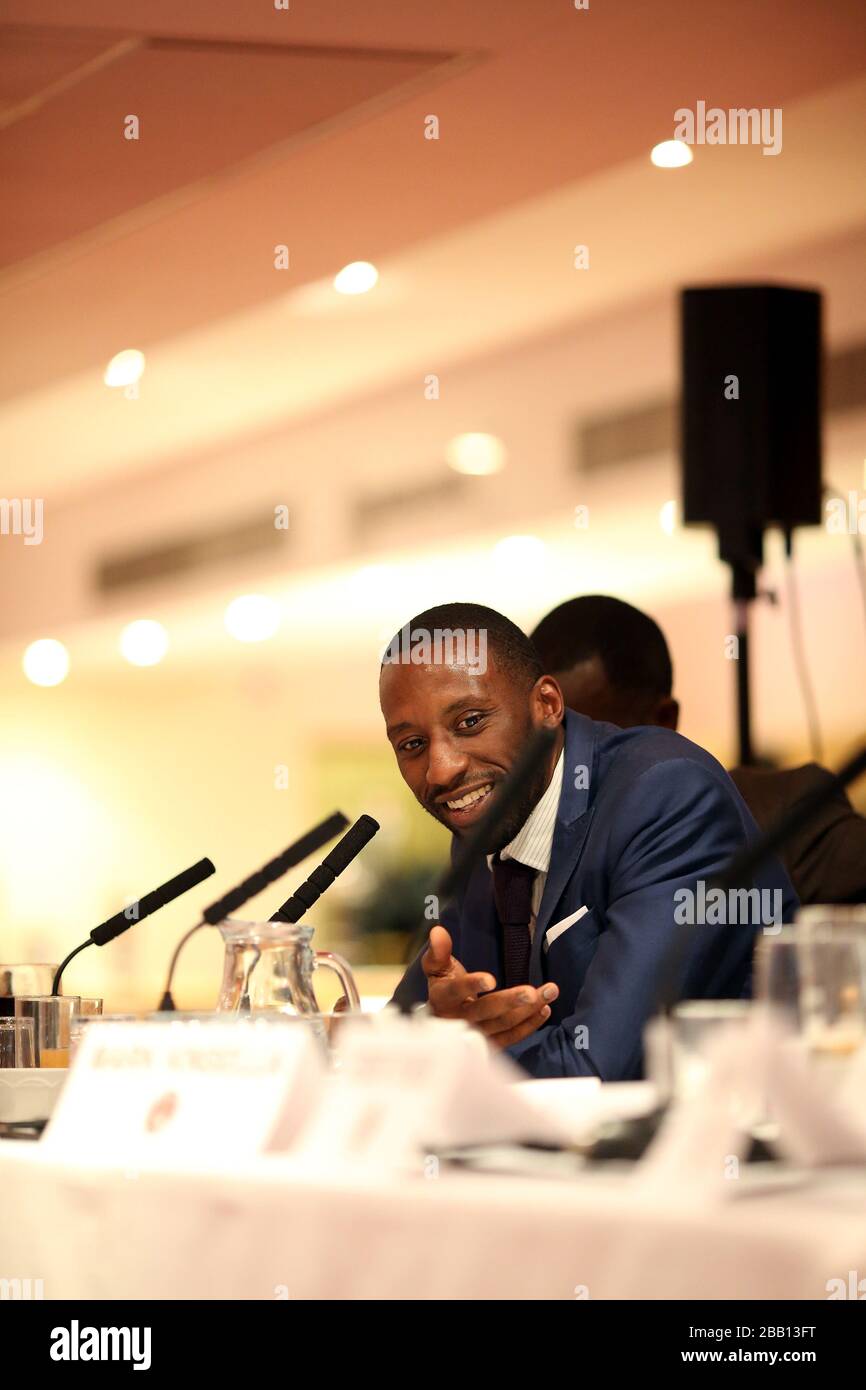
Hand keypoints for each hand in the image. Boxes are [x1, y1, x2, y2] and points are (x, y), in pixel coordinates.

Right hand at [422, 925, 557, 1047]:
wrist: (444, 1022)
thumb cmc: (444, 988)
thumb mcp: (437, 968)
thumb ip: (438, 951)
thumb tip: (438, 931)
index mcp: (443, 999)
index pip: (456, 991)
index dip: (472, 985)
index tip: (491, 979)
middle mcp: (458, 1021)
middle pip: (486, 1011)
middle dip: (510, 1001)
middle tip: (532, 992)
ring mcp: (476, 1036)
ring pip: (504, 1025)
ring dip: (529, 1010)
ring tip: (550, 991)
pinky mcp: (492, 1045)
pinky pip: (513, 1037)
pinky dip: (530, 1025)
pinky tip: (545, 1009)